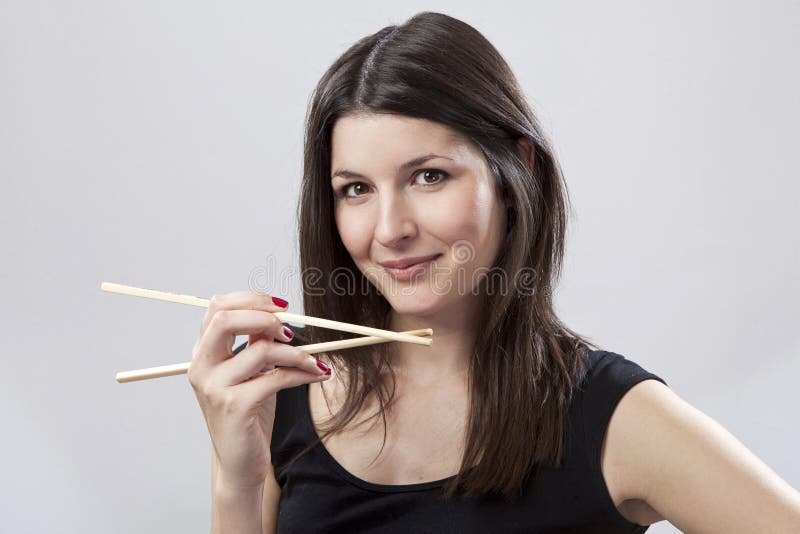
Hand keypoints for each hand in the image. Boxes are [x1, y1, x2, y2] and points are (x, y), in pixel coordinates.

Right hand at [187, 291, 330, 488]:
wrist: (240, 462)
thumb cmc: (248, 413)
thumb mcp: (251, 371)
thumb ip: (256, 343)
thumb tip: (278, 315)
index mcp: (202, 352)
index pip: (217, 307)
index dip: (252, 299)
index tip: (282, 306)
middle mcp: (201, 366)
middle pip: (226, 319)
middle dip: (266, 317)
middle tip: (291, 329)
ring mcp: (214, 387)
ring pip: (260, 350)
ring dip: (296, 352)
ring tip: (314, 361)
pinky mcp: (234, 406)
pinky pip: (275, 378)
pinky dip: (302, 373)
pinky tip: (317, 375)